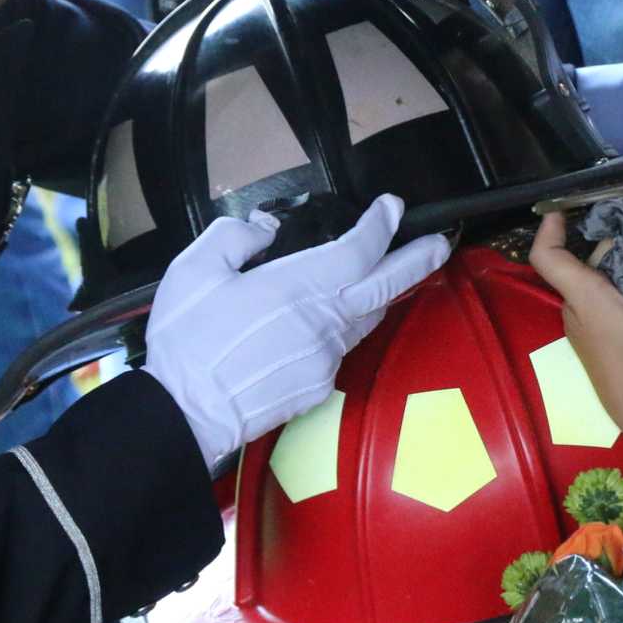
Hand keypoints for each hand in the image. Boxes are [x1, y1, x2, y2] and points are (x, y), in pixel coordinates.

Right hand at [143, 194, 450, 468]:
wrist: (183, 414)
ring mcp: (324, 359)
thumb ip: (235, 237)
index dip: (380, 225)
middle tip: (438, 243)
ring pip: (364, 319)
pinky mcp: (317, 387)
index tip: (390, 207)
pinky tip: (327, 322)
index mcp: (296, 287)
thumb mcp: (194, 270)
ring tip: (385, 276)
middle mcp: (322, 323)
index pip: (358, 250)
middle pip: (385, 287)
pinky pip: (341, 348)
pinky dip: (342, 328)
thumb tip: (264, 230)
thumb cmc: (185, 343)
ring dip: (379, 295)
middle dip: (417, 261)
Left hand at [527, 210, 622, 465]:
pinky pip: (601, 306)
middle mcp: (576, 313)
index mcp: (583, 299)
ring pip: (592, 287)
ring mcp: (585, 332)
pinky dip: (619, 289)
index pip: (547, 257)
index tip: (561, 209)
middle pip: (579, 266)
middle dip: (606, 245)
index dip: (549, 229)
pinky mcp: (598, 346)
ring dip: (616, 268)